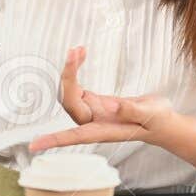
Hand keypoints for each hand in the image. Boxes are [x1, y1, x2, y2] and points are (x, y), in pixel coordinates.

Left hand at [28, 46, 174, 151]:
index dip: (53, 140)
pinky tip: (80, 55)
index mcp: (103, 130)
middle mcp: (93, 121)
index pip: (73, 136)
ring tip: (79, 49)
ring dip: (70, 70)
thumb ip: (133, 110)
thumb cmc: (158, 122)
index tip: (33, 146)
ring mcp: (92, 111)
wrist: (162, 121)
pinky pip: (76, 86)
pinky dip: (76, 70)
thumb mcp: (152, 115)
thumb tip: (114, 104)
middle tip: (75, 51)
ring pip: (70, 92)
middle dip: (68, 77)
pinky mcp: (94, 101)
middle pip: (69, 102)